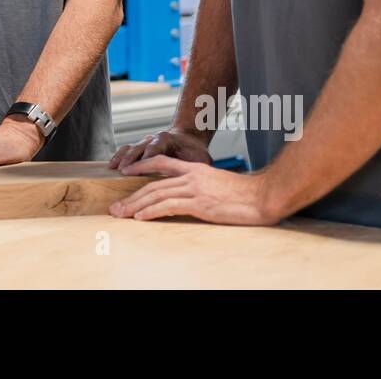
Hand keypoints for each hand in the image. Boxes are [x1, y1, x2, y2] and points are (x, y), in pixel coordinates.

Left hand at [108, 155, 280, 224]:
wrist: (264, 196)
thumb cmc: (245, 194)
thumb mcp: (219, 184)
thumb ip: (201, 186)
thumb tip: (189, 197)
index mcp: (196, 169)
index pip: (161, 163)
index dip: (141, 166)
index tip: (126, 171)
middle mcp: (192, 176)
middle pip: (153, 183)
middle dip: (132, 195)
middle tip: (116, 207)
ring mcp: (195, 189)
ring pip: (156, 194)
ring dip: (136, 205)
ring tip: (121, 214)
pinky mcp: (200, 203)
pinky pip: (168, 206)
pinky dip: (152, 211)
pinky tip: (141, 217)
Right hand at [109, 127, 211, 171]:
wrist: (188, 138)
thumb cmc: (195, 152)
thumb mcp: (200, 159)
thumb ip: (197, 169)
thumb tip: (201, 183)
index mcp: (168, 139)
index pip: (155, 148)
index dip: (146, 159)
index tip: (140, 168)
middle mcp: (154, 139)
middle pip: (139, 149)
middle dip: (131, 161)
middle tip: (123, 172)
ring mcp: (145, 142)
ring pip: (130, 148)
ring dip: (122, 159)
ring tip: (114, 170)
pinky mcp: (139, 147)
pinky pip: (126, 150)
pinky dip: (118, 157)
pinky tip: (111, 167)